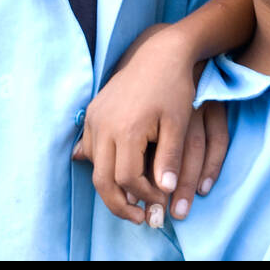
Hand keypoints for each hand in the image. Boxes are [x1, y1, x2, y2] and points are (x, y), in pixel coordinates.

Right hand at [72, 24, 228, 223]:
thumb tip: (165, 191)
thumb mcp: (178, 124)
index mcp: (126, 129)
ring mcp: (94, 117)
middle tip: (139, 217)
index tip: (160, 201)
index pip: (127, 179)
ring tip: (132, 195)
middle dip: (119, 203)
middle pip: (102, 179)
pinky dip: (102, 164)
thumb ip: (169, 159)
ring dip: (110, 184)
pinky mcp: (92, 111)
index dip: (143, 195)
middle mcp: (103, 125)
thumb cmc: (174, 88)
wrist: (160, 53)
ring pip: (94, 165)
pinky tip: (119, 170)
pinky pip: (90, 147)